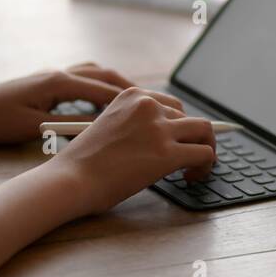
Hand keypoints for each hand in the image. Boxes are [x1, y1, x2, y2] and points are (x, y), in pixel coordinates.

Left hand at [0, 62, 154, 144]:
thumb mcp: (33, 128)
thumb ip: (69, 126)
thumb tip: (104, 128)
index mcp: (59, 82)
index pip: (107, 91)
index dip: (135, 102)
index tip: (158, 111)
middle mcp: (59, 73)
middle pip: (106, 75)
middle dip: (133, 89)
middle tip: (156, 103)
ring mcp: (51, 76)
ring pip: (94, 74)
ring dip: (116, 85)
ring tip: (136, 100)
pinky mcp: (44, 83)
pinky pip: (81, 80)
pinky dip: (98, 88)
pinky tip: (102, 102)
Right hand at [53, 87, 215, 214]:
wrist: (70, 180)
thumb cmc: (82, 163)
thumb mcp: (108, 126)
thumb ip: (135, 124)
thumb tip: (163, 137)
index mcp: (132, 96)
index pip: (171, 104)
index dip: (179, 125)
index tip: (178, 140)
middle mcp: (148, 106)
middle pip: (190, 117)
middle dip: (193, 137)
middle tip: (188, 157)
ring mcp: (159, 128)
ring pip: (204, 131)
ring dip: (204, 149)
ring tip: (193, 168)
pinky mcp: (167, 153)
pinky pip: (205, 153)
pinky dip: (206, 166)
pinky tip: (191, 177)